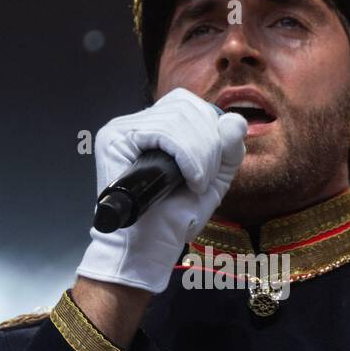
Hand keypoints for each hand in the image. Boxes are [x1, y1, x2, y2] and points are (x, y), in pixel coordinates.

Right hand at [75, 87, 247, 293]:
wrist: (150, 246)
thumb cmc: (176, 217)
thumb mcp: (214, 180)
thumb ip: (229, 149)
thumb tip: (235, 121)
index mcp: (156, 127)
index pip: (186, 104)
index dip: (209, 128)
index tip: (211, 169)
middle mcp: (136, 124)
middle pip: (184, 106)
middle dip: (208, 144)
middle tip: (204, 181)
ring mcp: (122, 129)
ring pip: (176, 118)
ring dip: (200, 154)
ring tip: (195, 184)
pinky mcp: (114, 139)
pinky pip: (162, 131)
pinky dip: (187, 155)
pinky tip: (190, 180)